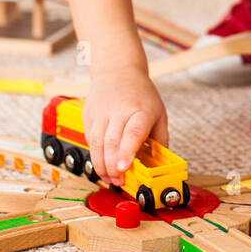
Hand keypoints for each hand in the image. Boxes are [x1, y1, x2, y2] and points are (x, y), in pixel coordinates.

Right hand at [82, 68, 167, 187]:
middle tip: (119, 181)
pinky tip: (102, 163)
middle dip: (113, 167)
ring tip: (109, 178)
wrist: (118, 70)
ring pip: (96, 143)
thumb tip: (161, 163)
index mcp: (140, 110)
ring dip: (101, 165)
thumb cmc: (141, 93)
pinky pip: (89, 139)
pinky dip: (94, 154)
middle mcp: (119, 110)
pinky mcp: (89, 114)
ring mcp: (101, 112)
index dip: (127, 152)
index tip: (124, 168)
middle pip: (112, 142)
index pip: (133, 133)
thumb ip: (161, 139)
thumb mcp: (159, 113)